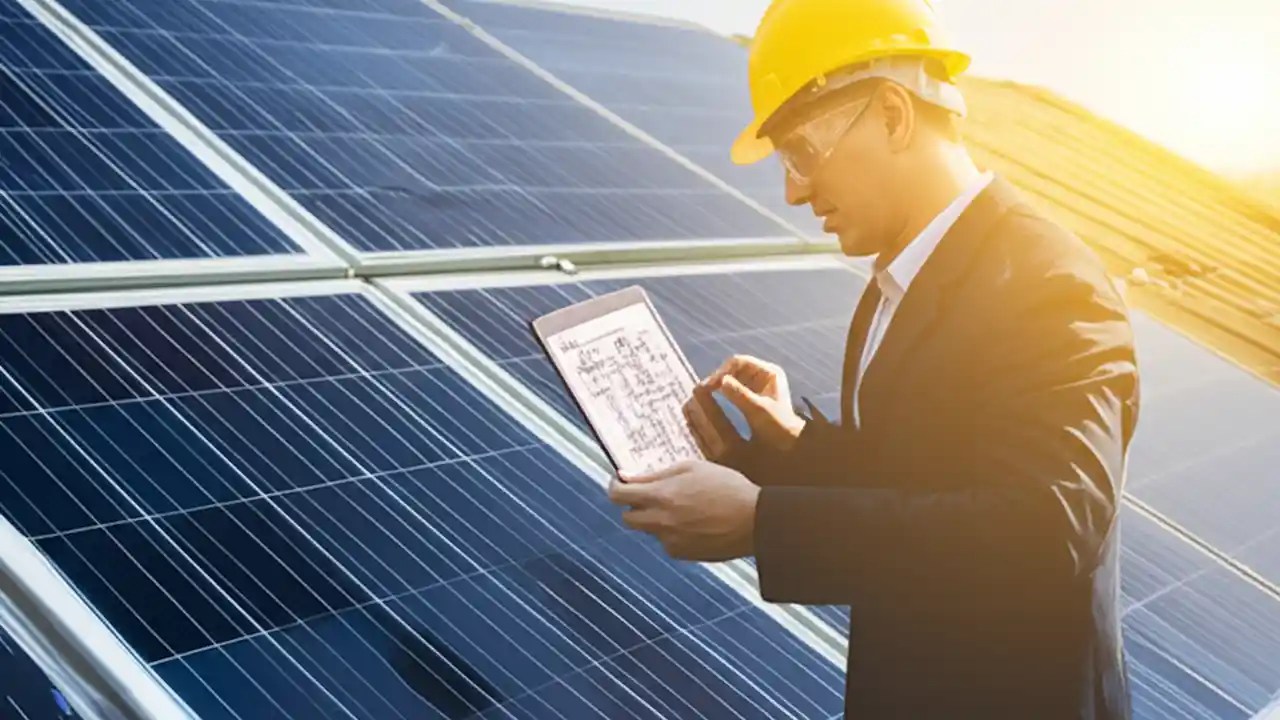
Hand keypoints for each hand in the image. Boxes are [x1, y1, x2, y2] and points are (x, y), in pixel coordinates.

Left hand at [608, 460, 759, 561]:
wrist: (755, 521)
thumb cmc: (726, 487)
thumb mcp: (691, 468)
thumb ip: (656, 474)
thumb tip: (628, 477)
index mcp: (661, 497)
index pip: (617, 495)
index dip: (615, 486)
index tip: (621, 481)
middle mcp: (660, 522)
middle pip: (627, 518)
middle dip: (633, 506)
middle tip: (650, 495)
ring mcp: (671, 541)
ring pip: (650, 529)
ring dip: (657, 518)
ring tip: (686, 507)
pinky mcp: (683, 554)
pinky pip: (668, 541)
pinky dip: (675, 532)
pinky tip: (698, 522)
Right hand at [693, 355, 804, 451]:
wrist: (790, 444)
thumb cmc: (778, 427)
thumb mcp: (757, 410)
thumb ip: (739, 394)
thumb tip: (719, 381)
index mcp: (769, 372)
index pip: (739, 362)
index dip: (722, 371)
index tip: (709, 385)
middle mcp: (763, 374)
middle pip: (734, 368)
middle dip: (718, 377)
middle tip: (702, 390)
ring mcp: (757, 384)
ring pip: (731, 377)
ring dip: (718, 383)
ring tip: (704, 393)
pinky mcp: (752, 395)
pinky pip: (733, 387)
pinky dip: (722, 391)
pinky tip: (712, 398)